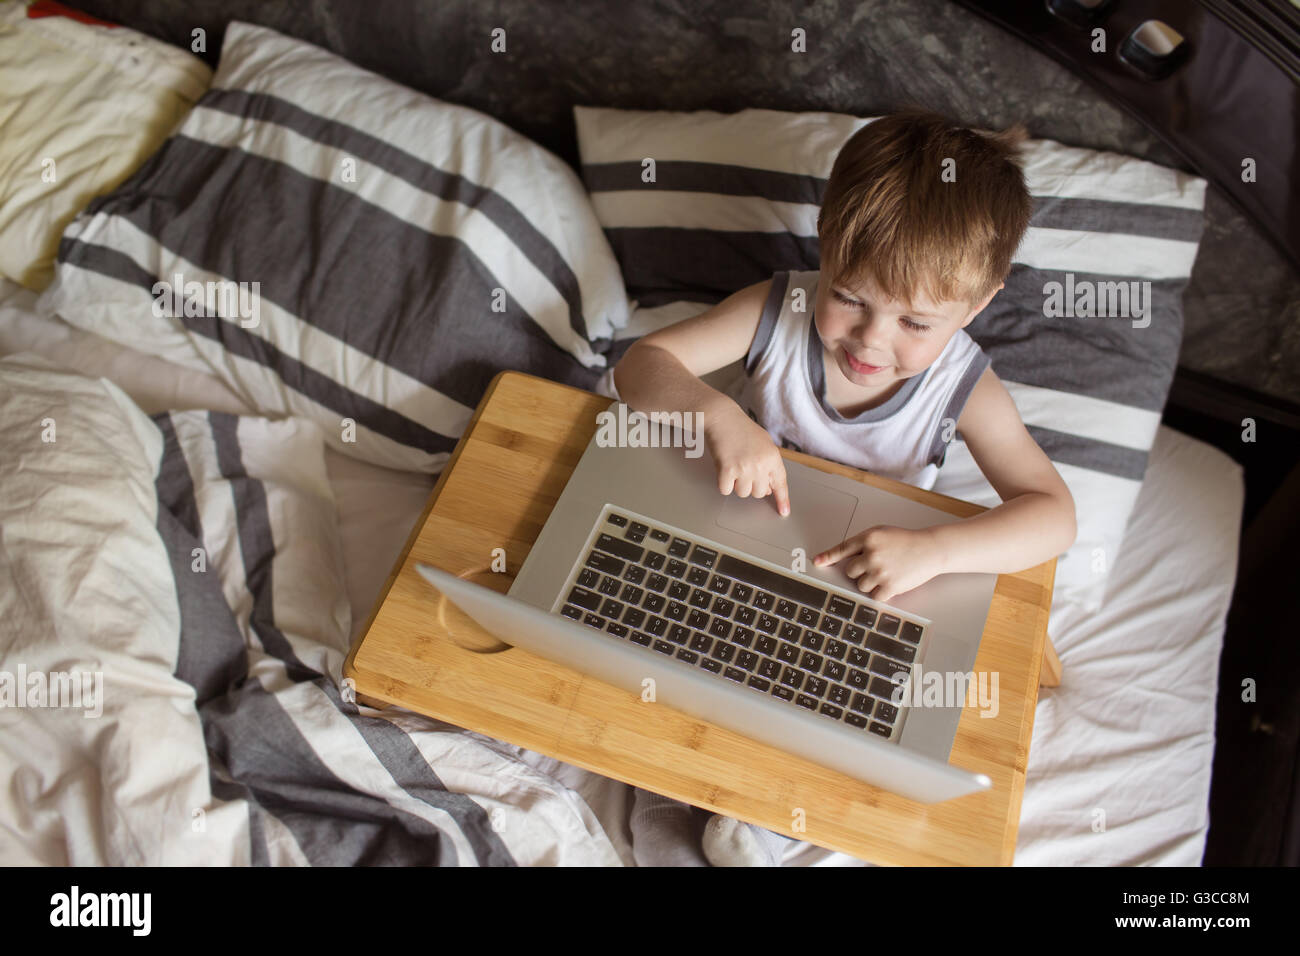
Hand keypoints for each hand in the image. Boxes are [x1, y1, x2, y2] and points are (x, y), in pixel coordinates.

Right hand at [703, 404, 790, 515]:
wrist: (723, 418)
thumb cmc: (742, 429)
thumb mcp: (764, 444)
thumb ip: (769, 465)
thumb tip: (768, 488)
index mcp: (772, 457)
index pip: (780, 484)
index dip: (782, 499)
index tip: (783, 512)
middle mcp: (760, 464)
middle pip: (759, 493)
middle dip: (752, 485)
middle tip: (745, 470)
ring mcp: (744, 468)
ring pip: (742, 493)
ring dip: (737, 484)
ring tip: (734, 465)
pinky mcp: (727, 471)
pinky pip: (726, 490)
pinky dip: (723, 483)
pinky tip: (724, 468)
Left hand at [813, 525, 942, 602]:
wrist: (930, 549)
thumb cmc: (906, 541)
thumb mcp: (882, 534)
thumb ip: (862, 544)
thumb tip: (843, 558)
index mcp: (868, 538)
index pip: (842, 549)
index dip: (828, 557)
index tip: (817, 562)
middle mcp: (872, 554)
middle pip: (850, 571)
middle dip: (860, 571)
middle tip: (877, 565)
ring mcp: (880, 571)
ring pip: (861, 585)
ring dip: (871, 582)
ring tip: (887, 572)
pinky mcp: (890, 586)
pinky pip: (874, 596)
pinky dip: (881, 593)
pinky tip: (891, 582)